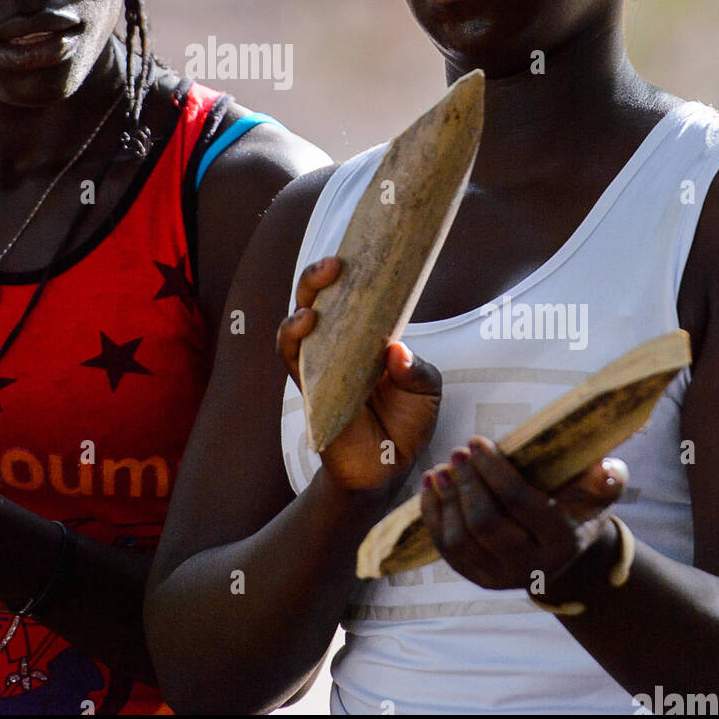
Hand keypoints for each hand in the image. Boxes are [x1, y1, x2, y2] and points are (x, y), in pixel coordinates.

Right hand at [278, 256, 442, 491]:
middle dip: (318, 275)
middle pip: (317, 297)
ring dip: (303, 305)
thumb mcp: (426, 391)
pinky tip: (307, 326)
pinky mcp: (308, 386)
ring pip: (297, 322)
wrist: (386, 471)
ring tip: (315, 302)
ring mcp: (319, 363)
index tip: (359, 247)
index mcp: (366, 334)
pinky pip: (292, 357)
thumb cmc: (407, 424)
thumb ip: (416, 371)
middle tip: (336, 263)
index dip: (349, 268)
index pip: (351, 292)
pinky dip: (294, 338)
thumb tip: (396, 351)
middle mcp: (338, 342)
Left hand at [420, 435, 628, 594]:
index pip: (519, 503)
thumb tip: (608, 468)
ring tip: (441, 468)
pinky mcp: (478, 578)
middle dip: (467, 483)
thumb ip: (605, 480)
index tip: (477, 441)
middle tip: (457, 451)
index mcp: (561, 539)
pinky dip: (434, 517)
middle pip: (486, 523)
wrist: (561, 555)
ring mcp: (501, 577)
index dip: (494, 470)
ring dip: (446, 499)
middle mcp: (531, 565)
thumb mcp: (596, 495)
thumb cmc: (574, 509)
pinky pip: (447, 550)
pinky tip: (430, 487)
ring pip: (462, 539)